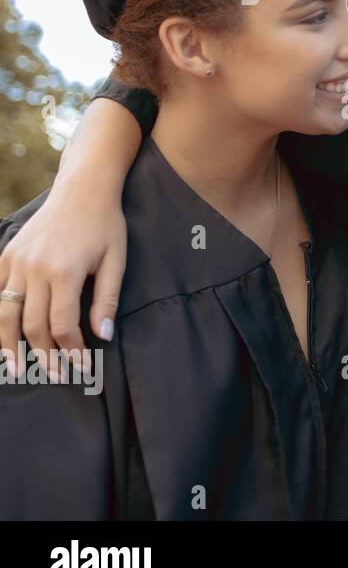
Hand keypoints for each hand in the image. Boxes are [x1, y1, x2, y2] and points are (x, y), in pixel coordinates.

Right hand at [0, 185, 125, 379]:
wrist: (82, 190)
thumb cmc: (105, 226)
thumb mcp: (116, 261)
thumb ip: (107, 300)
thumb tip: (102, 337)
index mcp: (64, 271)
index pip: (63, 324)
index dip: (71, 350)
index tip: (80, 367)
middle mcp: (34, 268)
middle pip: (32, 324)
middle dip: (43, 354)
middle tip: (54, 376)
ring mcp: (15, 262)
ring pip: (5, 313)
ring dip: (9, 345)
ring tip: (16, 368)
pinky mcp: (6, 256)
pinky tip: (2, 336)